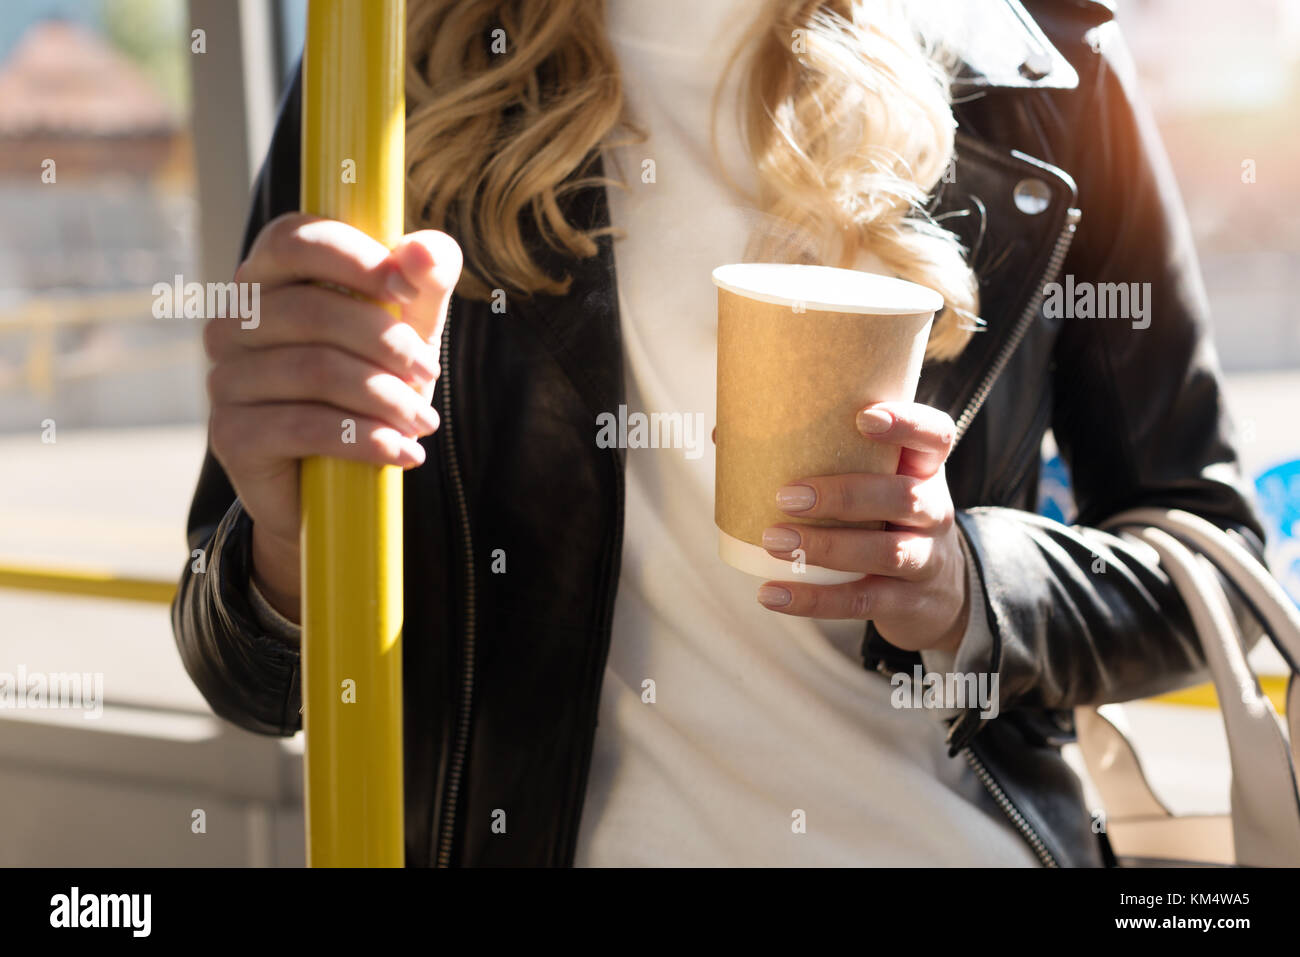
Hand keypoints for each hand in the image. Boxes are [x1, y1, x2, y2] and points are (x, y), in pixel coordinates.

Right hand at [205, 213, 461, 618]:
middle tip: (430, 372)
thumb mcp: (410, 325)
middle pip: (312, 310)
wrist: (340, 480)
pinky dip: (366, 439)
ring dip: (386, 397)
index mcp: (269, 277)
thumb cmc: (373, 379)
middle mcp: (233, 321)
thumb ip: (424, 280)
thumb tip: (425, 252)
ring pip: (315, 371)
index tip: (408, 289)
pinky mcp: (231, 435)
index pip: (296, 239)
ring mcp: (225, 378)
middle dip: (387, 341)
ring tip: (423, 421)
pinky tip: (404, 452)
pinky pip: (304, 428)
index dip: (354, 258)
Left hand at [755, 401, 969, 654]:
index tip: (862, 417)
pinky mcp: (906, 602)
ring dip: (826, 547)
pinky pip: (861, 600)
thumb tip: (724, 434)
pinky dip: (813, 600)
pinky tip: (773, 594)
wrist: (938, 595)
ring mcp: (926, 560)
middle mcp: (933, 511)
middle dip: (844, 495)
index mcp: (924, 470)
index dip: (906, 423)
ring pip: (886, 552)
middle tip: (786, 496)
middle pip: (903, 497)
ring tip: (773, 542)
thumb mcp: (874, 484)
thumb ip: (819, 457)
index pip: (934, 436)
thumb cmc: (885, 519)